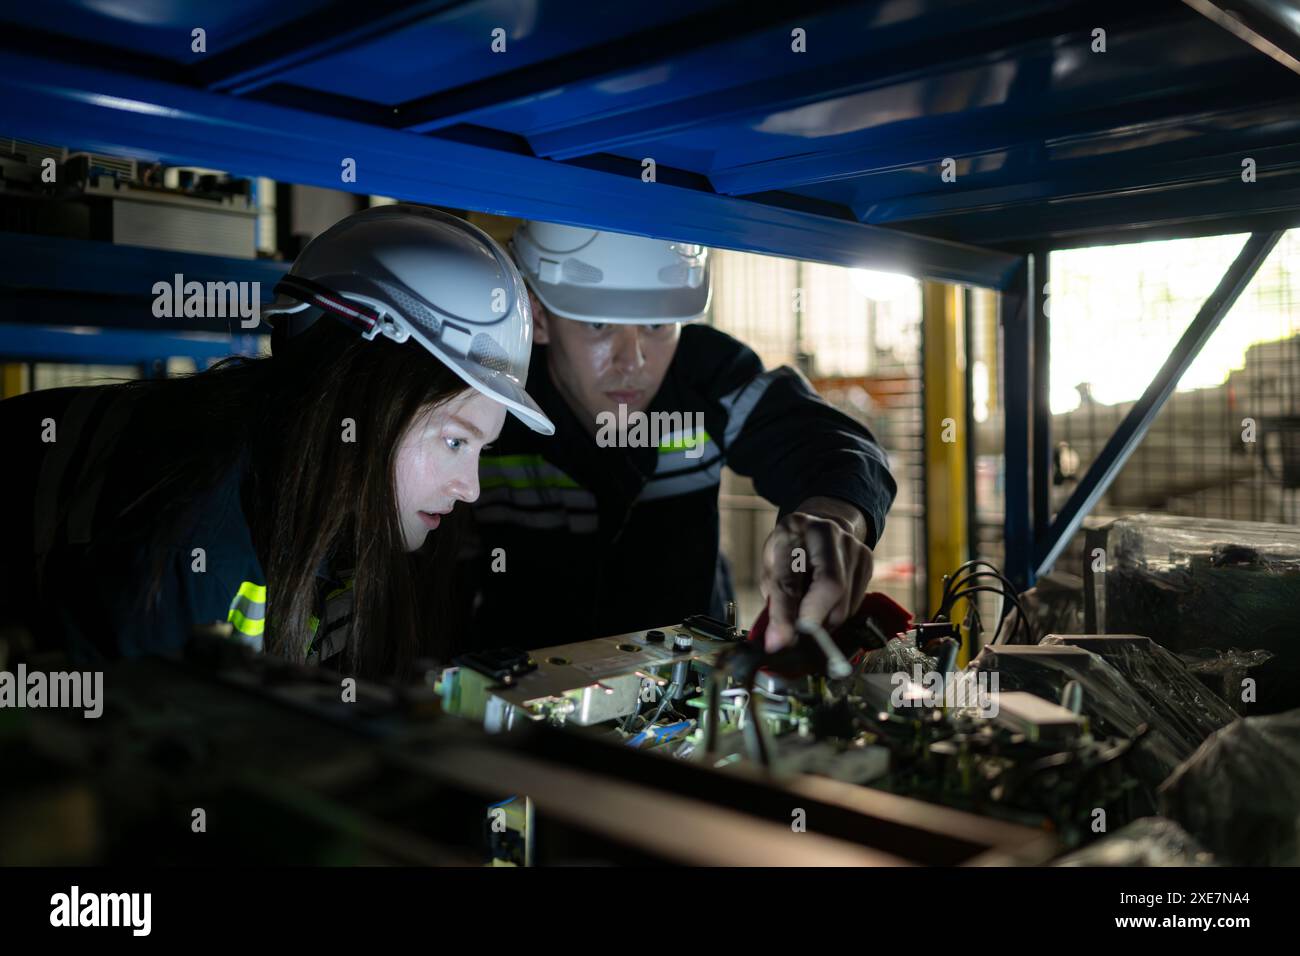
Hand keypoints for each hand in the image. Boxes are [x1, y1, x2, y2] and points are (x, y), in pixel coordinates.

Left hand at [759, 498, 873, 651]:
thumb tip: (778, 641)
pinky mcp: (868, 563)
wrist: (821, 527)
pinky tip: (824, 607)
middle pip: (830, 588)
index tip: (778, 642)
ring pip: (844, 604)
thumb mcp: (771, 566)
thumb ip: (774, 600)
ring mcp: (854, 547)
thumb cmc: (791, 549)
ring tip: (807, 618)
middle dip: (812, 622)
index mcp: (794, 529)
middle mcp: (829, 533)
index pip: (790, 577)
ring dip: (823, 623)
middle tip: (796, 639)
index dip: (784, 614)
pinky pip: (854, 605)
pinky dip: (836, 616)